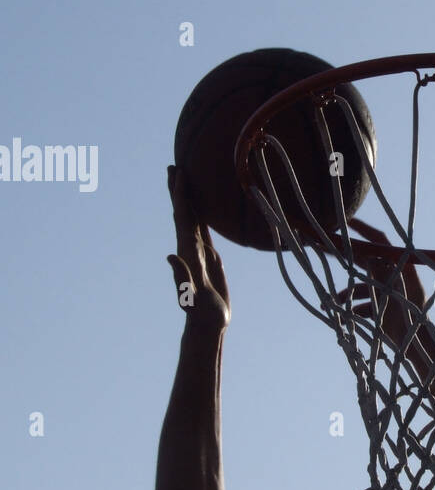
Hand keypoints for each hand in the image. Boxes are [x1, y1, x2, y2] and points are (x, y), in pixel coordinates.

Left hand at [167, 165, 230, 332]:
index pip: (183, 217)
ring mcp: (198, 250)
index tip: (179, 174)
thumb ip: (181, 278)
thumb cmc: (199, 312)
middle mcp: (189, 246)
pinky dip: (202, 214)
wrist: (207, 323)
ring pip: (193, 217)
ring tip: (186, 178)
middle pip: (184, 212)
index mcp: (186, 251)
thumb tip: (170, 257)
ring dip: (189, 198)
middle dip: (179, 189)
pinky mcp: (208, 256)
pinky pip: (204, 229)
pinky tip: (203, 206)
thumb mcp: (190, 296)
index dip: (181, 196)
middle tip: (174, 166)